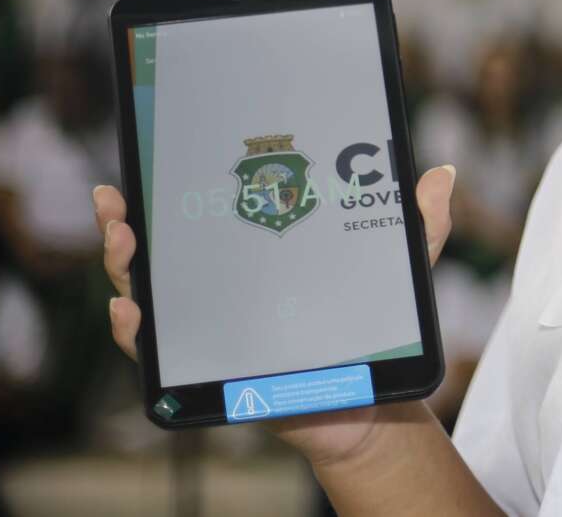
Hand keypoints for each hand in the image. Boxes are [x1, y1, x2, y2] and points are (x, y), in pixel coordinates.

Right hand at [91, 166, 455, 467]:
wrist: (370, 399)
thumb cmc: (372, 326)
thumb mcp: (396, 269)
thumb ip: (420, 223)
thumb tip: (444, 174)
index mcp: (249, 252)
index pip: (194, 215)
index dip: (161, 191)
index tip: (141, 163)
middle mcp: (216, 287)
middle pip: (155, 252)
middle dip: (125, 225)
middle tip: (118, 203)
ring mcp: (206, 327)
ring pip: (147, 296)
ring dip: (124, 269)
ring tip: (124, 244)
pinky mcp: (206, 368)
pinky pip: (157, 355)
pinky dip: (136, 334)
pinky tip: (133, 312)